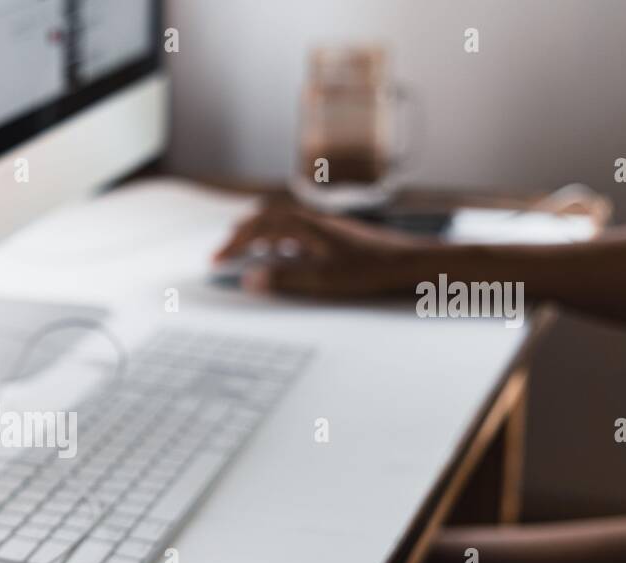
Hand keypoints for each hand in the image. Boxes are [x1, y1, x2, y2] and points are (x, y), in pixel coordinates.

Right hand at [214, 203, 435, 297]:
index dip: (233, 245)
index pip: (256, 228)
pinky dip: (279, 239)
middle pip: (265, 219)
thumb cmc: (369, 269)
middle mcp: (311, 219)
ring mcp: (323, 225)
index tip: (216, 261)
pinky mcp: (334, 234)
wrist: (408, 261)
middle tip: (224, 254)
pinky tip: (283, 254)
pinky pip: (296, 229)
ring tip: (247, 251)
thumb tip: (249, 280)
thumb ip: (283, 279)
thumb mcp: (321, 280)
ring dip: (259, 235)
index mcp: (303, 225)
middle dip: (241, 236)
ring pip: (280, 222)